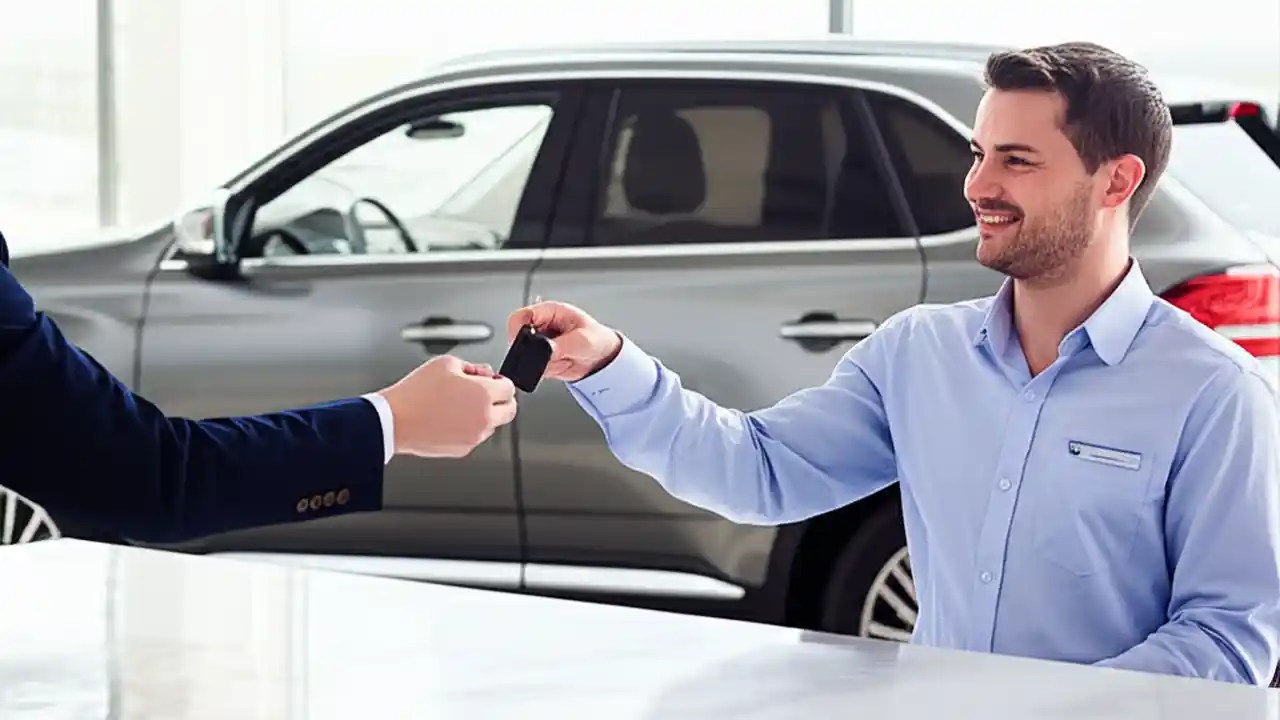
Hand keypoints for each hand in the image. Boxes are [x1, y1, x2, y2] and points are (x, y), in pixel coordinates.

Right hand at [376, 355, 516, 457]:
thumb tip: (485, 373)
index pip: (510, 389)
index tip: (493, 382)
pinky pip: (475, 436)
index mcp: (483, 395)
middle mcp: (484, 418)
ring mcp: (474, 436)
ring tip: (459, 404)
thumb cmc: (416, 392)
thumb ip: (473, 366)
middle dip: (501, 401)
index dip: (501, 382)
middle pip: (510, 411)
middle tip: (487, 394)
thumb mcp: (446, 363)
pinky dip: (469, 427)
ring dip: (485, 414)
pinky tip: (450, 417)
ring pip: (493, 424)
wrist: (394, 420)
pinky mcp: (463, 449)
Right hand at [506, 300, 621, 382]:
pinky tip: (562, 364)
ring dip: (543, 363)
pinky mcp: (541, 359)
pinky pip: (534, 368)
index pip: (521, 316)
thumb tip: (546, 350)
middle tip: (551, 356)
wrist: (603, 358)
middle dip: (531, 351)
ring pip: (525, 356)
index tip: (521, 343)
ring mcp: (539, 344)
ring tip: (564, 358)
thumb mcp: (583, 340)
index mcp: (550, 312)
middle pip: (518, 337)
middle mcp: (542, 326)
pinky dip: (546, 371)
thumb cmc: (597, 339)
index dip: (516, 329)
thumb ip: (562, 345)